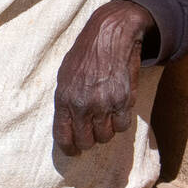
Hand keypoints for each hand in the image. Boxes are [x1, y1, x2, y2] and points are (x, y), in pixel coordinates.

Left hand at [53, 0, 155, 155]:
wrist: (110, 35)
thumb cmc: (85, 53)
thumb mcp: (65, 75)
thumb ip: (65, 101)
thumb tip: (67, 124)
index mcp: (64, 99)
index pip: (63, 136)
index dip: (69, 148)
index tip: (74, 152)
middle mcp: (82, 105)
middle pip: (86, 142)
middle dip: (89, 140)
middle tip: (93, 132)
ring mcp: (103, 104)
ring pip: (105, 137)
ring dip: (105, 131)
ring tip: (105, 117)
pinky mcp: (123, 101)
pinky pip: (122, 126)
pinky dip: (120, 122)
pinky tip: (117, 110)